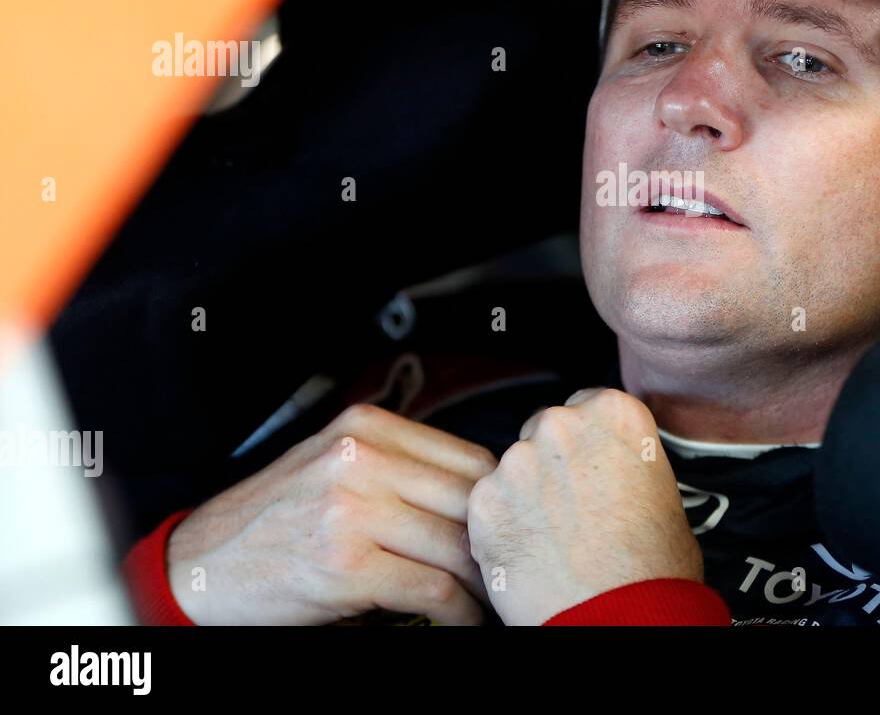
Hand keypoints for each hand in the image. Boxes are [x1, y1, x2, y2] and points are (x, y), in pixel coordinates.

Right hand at [166, 403, 496, 624]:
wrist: (199, 564)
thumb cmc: (272, 519)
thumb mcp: (332, 465)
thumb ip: (397, 465)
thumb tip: (480, 492)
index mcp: (365, 427)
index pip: (469, 457)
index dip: (498, 499)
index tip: (510, 527)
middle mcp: (360, 458)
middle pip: (470, 498)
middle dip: (498, 540)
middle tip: (514, 566)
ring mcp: (352, 509)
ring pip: (458, 544)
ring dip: (485, 580)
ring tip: (496, 597)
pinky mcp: (346, 564)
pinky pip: (433, 588)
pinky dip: (459, 611)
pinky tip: (463, 619)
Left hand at [467, 387, 702, 624]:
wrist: (619, 617)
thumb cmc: (653, 566)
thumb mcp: (662, 489)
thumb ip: (625, 458)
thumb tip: (611, 465)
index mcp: (614, 413)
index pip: (586, 406)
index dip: (587, 443)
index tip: (589, 466)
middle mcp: (562, 425)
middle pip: (545, 430)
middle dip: (552, 463)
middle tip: (570, 507)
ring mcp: (518, 461)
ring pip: (514, 467)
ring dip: (525, 492)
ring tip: (551, 537)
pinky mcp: (485, 500)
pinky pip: (488, 503)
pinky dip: (500, 524)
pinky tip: (529, 552)